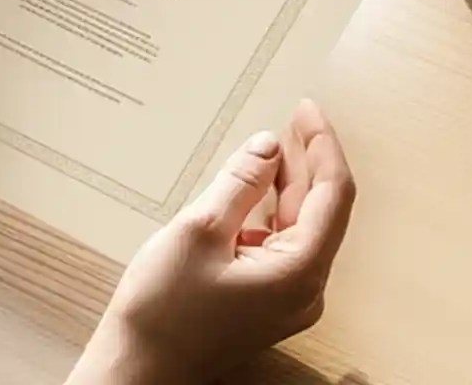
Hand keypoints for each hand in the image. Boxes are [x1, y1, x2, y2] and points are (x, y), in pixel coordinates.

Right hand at [68, 100, 355, 384]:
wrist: (138, 368)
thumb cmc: (163, 312)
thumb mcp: (199, 230)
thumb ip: (240, 183)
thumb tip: (268, 146)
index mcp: (299, 271)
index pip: (333, 193)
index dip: (323, 145)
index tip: (307, 111)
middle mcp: (305, 289)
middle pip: (320, 209)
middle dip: (304, 162)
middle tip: (288, 119)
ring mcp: (288, 299)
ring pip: (299, 227)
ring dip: (284, 186)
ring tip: (263, 151)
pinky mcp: (267, 302)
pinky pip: (280, 246)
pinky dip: (267, 214)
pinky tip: (245, 194)